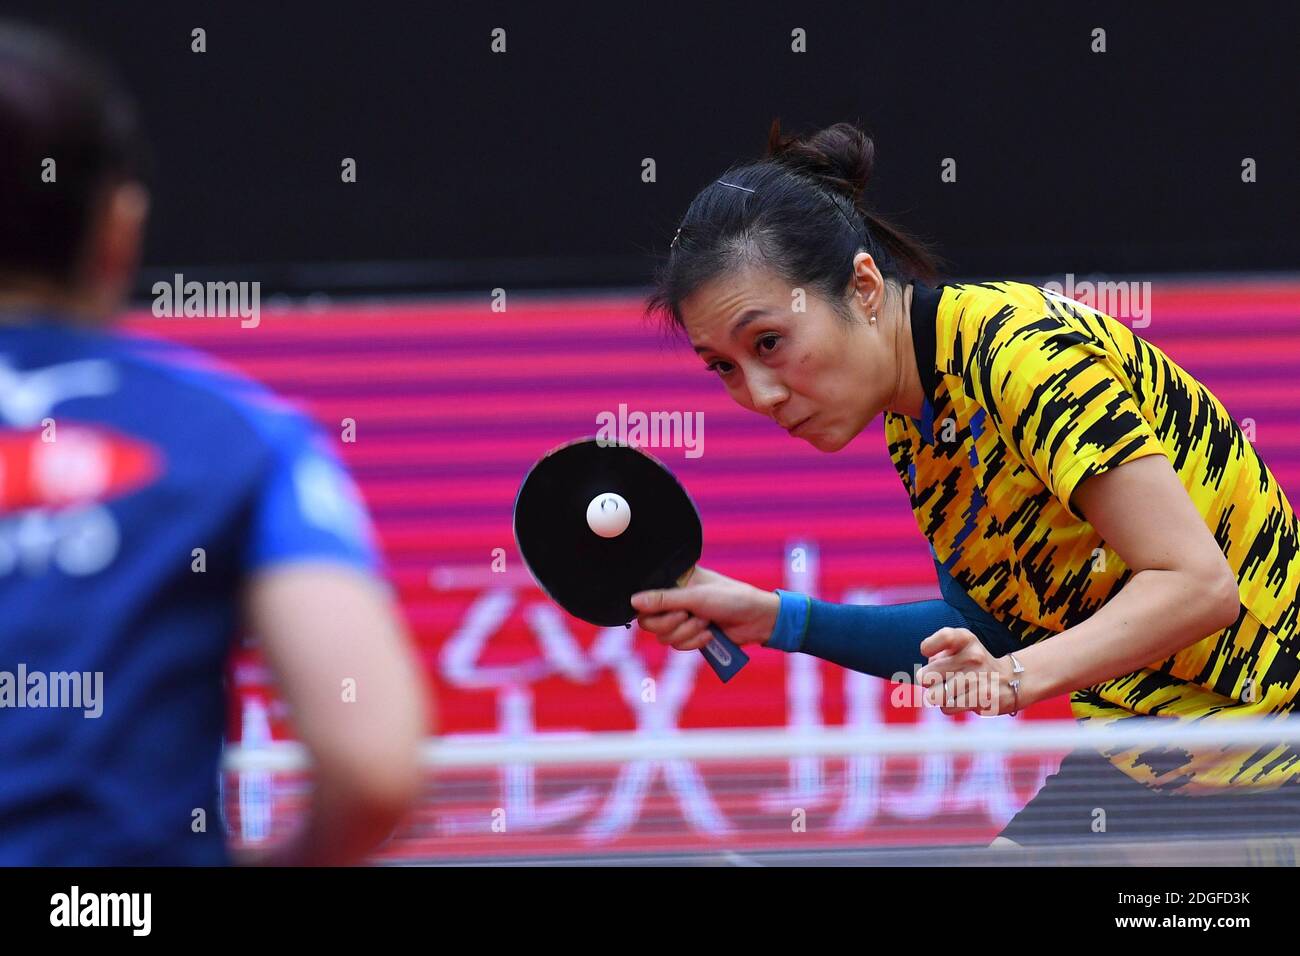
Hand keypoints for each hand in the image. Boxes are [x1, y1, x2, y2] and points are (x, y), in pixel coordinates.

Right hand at [630, 566, 779, 650]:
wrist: (757, 620)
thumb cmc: (731, 598)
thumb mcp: (696, 597)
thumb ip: (664, 600)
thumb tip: (633, 601)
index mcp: (674, 581)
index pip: (644, 597)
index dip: (649, 608)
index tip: (662, 610)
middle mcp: (674, 599)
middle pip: (649, 622)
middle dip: (670, 623)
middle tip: (687, 616)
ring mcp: (681, 619)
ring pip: (663, 637)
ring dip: (686, 633)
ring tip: (705, 623)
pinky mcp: (690, 636)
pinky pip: (677, 646)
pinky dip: (694, 642)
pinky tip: (709, 634)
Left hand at [917, 627, 1016, 716]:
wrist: (1011, 680)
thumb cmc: (973, 662)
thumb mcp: (958, 647)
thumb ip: (936, 653)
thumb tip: (924, 676)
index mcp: (966, 639)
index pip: (945, 637)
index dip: (930, 646)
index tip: (927, 652)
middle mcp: (974, 656)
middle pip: (926, 676)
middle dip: (927, 681)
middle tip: (939, 679)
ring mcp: (979, 679)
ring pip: (934, 696)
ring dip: (938, 696)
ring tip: (952, 690)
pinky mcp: (982, 700)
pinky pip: (947, 708)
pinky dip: (949, 706)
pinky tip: (962, 699)